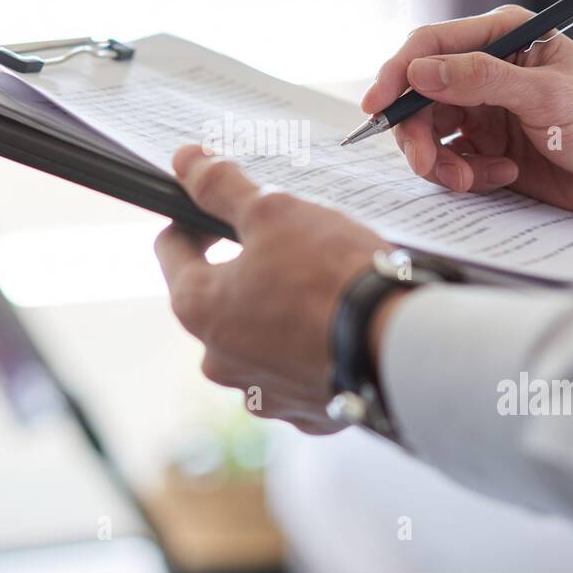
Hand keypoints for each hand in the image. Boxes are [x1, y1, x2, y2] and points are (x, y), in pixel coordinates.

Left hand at [154, 145, 388, 433]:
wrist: (401, 348)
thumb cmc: (332, 276)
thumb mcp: (273, 212)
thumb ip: (222, 186)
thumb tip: (184, 161)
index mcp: (198, 309)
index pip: (171, 249)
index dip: (193, 217)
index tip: (222, 208)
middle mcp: (218, 360)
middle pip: (217, 297)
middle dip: (245, 266)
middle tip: (288, 244)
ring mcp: (261, 391)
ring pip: (257, 337)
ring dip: (277, 310)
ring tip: (322, 286)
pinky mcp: (305, 412)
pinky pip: (297, 370)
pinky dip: (311, 347)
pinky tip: (340, 326)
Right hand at [362, 6, 572, 224]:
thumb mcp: (547, 96)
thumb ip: (480, 80)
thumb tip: (419, 72)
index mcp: (504, 37)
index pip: (430, 46)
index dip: (397, 74)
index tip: (378, 107)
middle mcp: (489, 71)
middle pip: (420, 96)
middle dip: (418, 133)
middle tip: (429, 164)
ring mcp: (488, 112)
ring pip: (430, 134)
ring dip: (442, 161)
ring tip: (473, 178)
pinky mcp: (491, 150)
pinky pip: (452, 162)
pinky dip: (466, 176)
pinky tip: (503, 176)